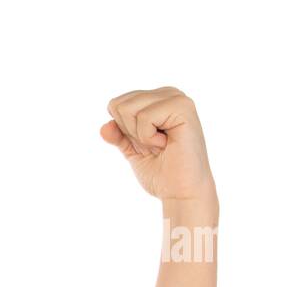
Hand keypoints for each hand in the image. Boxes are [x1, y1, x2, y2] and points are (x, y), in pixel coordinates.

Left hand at [99, 87, 216, 204]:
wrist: (181, 192)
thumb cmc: (161, 172)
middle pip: (118, 104)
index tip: (146, 143)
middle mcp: (168, 93)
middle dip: (128, 132)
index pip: (116, 104)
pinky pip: (144, 117)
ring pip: (128, 108)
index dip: (122, 130)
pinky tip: (167, 143)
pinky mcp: (182, 107)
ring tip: (161, 144)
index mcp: (157, 99)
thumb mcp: (131, 150)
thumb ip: (118, 135)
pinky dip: (148, 137)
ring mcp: (177, 98)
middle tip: (153, 145)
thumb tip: (104, 127)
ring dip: (138, 135)